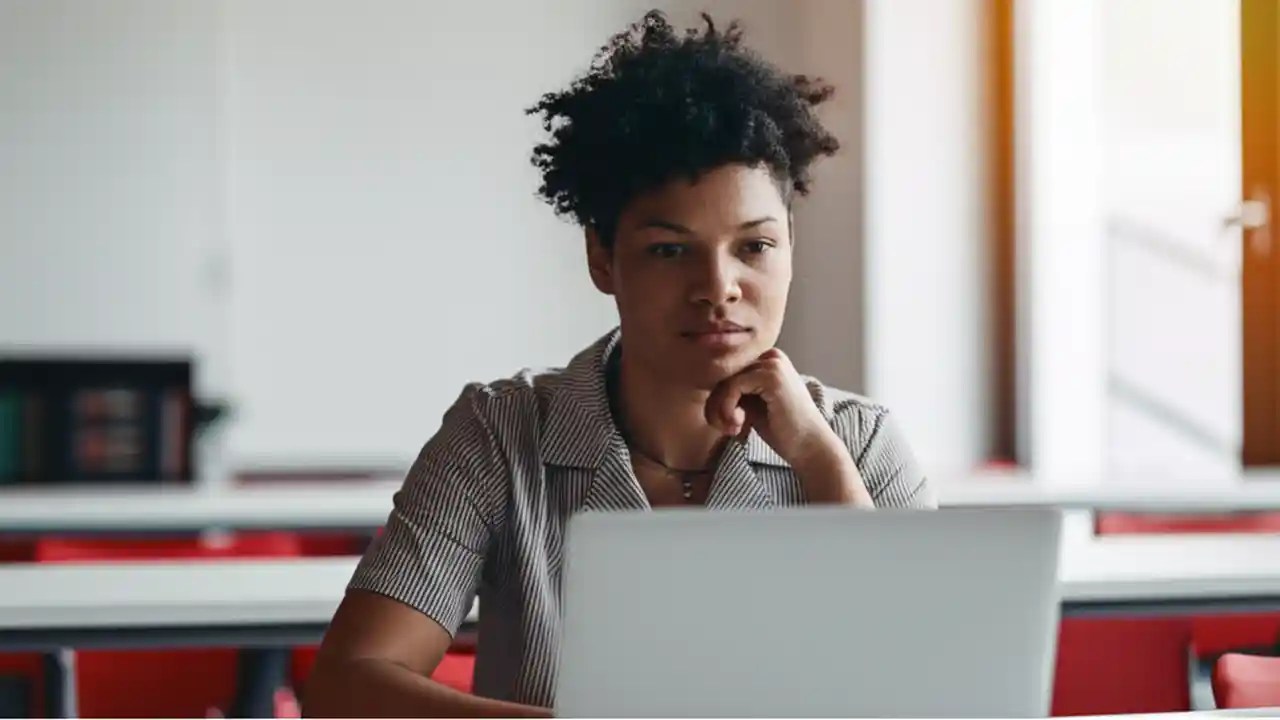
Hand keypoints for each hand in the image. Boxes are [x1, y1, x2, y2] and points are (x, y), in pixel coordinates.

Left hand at [705, 348, 871, 505]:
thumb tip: (706, 389)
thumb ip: (733, 392)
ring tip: (733, 428)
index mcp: (768, 361)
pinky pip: (731, 387)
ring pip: (725, 382)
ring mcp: (773, 363)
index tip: (726, 423)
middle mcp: (771, 356)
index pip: (728, 373)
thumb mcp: (752, 405)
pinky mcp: (771, 375)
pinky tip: (738, 425)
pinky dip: (727, 409)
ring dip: (720, 410)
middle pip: (724, 376)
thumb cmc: (781, 430)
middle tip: (727, 429)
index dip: (719, 399)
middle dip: (716, 405)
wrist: (809, 447)